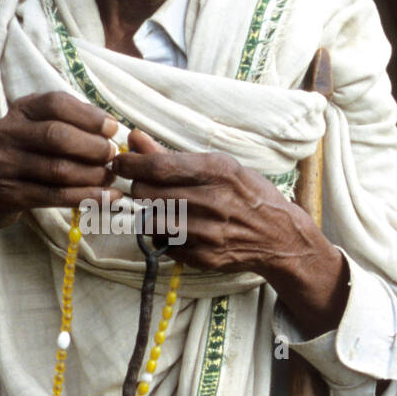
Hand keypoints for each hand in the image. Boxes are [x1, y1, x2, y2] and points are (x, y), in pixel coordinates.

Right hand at [0, 92, 120, 270]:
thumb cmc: (23, 157)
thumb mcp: (36, 130)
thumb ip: (68, 123)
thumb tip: (111, 127)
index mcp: (20, 110)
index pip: (56, 103)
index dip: (89, 115)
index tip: (112, 128)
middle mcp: (8, 132)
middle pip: (57, 135)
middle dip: (92, 147)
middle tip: (112, 156)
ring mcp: (4, 163)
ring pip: (57, 169)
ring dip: (92, 175)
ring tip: (110, 178)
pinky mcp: (8, 193)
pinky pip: (54, 196)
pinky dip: (85, 197)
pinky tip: (106, 198)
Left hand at [116, 129, 348, 335]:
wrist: (279, 236)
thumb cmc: (246, 194)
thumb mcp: (219, 167)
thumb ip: (171, 155)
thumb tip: (133, 138)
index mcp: (217, 171)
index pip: (158, 166)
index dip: (129, 164)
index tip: (118, 161)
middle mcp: (212, 201)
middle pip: (148, 193)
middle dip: (140, 188)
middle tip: (147, 188)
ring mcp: (208, 232)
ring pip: (150, 220)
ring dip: (149, 213)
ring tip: (165, 209)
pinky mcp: (204, 257)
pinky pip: (163, 243)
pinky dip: (164, 236)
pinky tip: (180, 229)